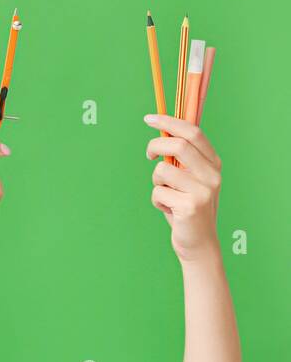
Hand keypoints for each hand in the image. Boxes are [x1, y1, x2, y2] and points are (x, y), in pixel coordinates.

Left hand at [145, 115, 221, 262]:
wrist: (199, 243)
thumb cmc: (187, 205)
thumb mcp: (189, 178)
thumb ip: (180, 158)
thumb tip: (160, 130)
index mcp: (213, 164)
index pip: (193, 133)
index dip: (169, 122)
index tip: (148, 119)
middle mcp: (212, 175)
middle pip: (178, 145)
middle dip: (155, 147)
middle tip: (148, 156)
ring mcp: (203, 191)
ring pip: (162, 171)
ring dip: (156, 182)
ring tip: (166, 194)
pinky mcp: (190, 206)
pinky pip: (158, 192)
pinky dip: (157, 200)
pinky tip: (169, 210)